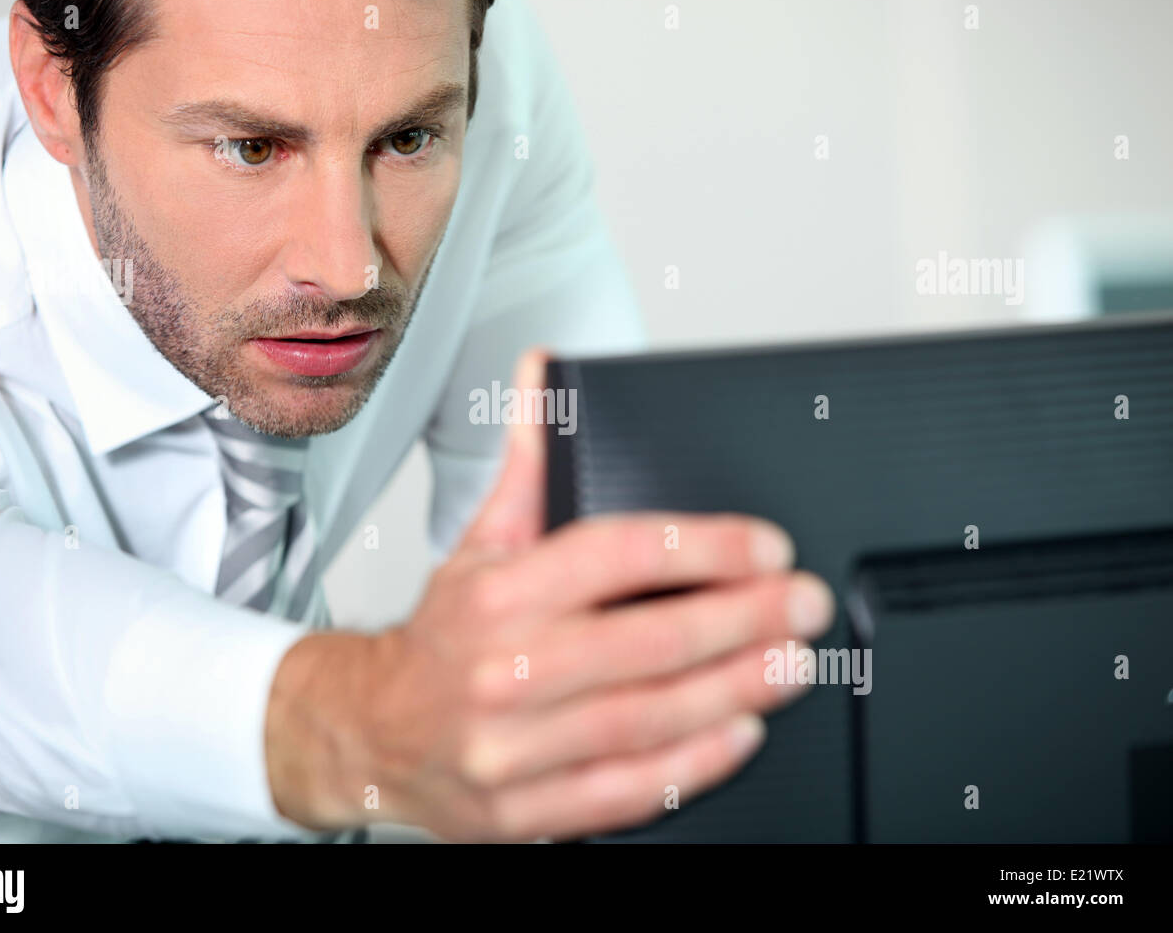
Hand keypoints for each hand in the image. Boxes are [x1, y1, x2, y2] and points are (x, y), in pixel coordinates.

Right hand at [266, 348, 832, 840]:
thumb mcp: (482, 541)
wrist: (374, 730)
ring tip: (793, 665)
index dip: (704, 547)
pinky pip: (624, 789)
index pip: (616, 552)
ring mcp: (513, 745)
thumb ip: (530, 464)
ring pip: (645, 717)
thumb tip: (543, 372)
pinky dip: (691, 763)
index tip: (767, 547)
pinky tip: (741, 732)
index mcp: (498, 592)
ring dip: (733, 691)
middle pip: (647, 639)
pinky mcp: (525, 809)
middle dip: (743, 620)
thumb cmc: (447, 635)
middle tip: (806, 605)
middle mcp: (504, 668)